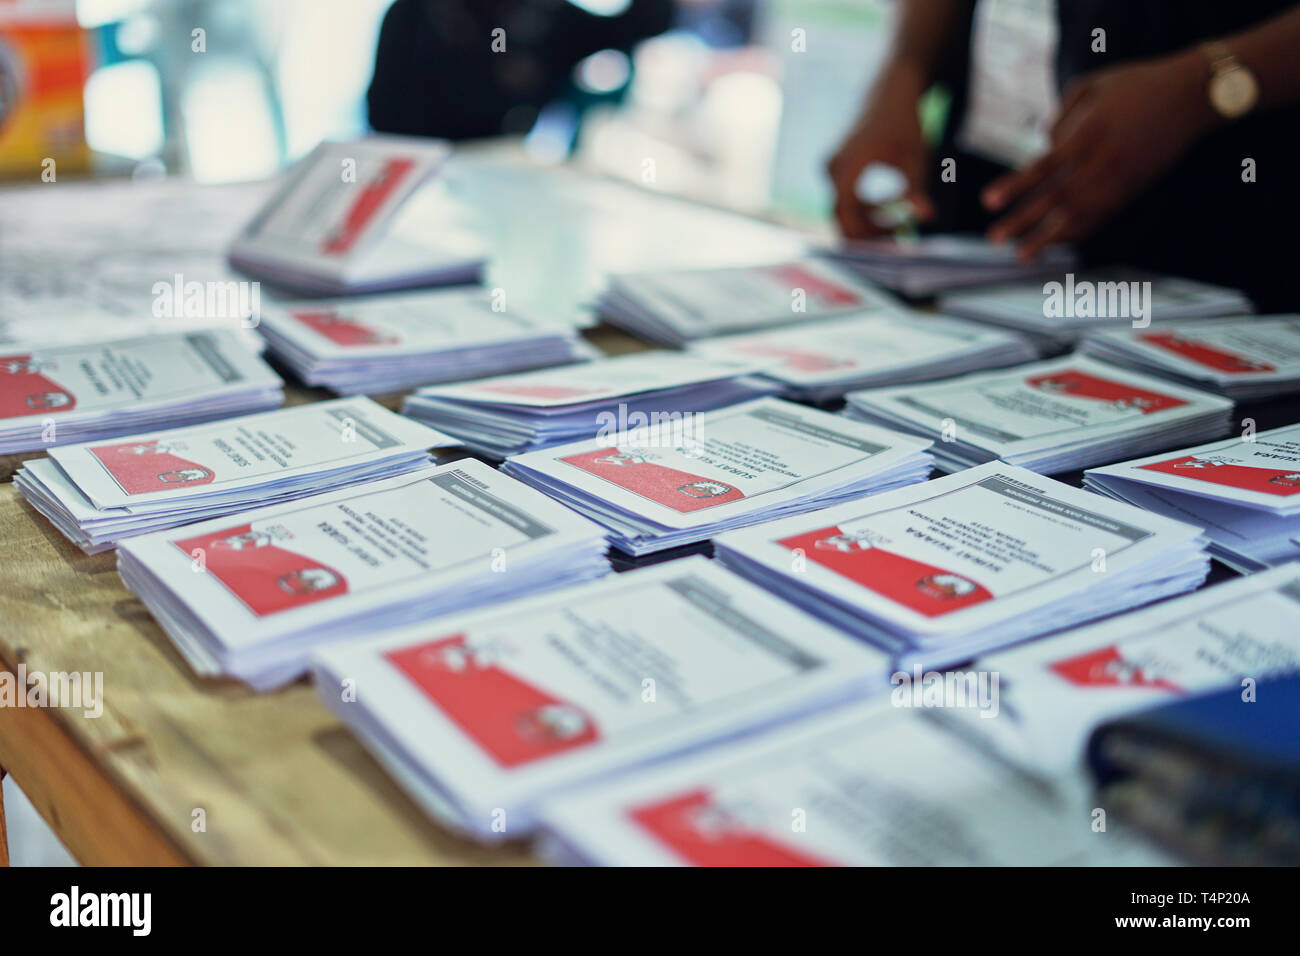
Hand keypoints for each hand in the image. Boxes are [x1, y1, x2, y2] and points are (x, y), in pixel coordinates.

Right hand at [827, 63, 935, 238]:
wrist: (894, 90)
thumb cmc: (905, 123)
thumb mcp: (915, 160)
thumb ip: (916, 192)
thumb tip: (929, 218)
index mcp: (846, 170)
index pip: (846, 219)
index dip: (869, 237)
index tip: (895, 241)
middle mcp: (833, 170)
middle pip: (843, 218)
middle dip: (871, 232)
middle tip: (901, 237)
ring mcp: (833, 168)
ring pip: (846, 210)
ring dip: (872, 220)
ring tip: (903, 221)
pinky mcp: (840, 166)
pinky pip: (849, 197)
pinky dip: (869, 206)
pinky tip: (895, 202)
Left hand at [983, 50, 1217, 259]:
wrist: (1193, 96)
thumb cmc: (1138, 85)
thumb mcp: (1095, 85)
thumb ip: (1063, 115)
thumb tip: (1043, 144)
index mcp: (1091, 133)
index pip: (1044, 167)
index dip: (1015, 186)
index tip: (988, 202)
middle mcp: (1105, 161)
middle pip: (1057, 198)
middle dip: (1023, 221)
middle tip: (994, 239)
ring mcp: (1121, 179)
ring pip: (1080, 215)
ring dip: (1048, 238)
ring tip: (1021, 255)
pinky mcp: (1133, 189)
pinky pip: (1100, 216)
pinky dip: (1076, 232)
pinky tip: (1055, 243)